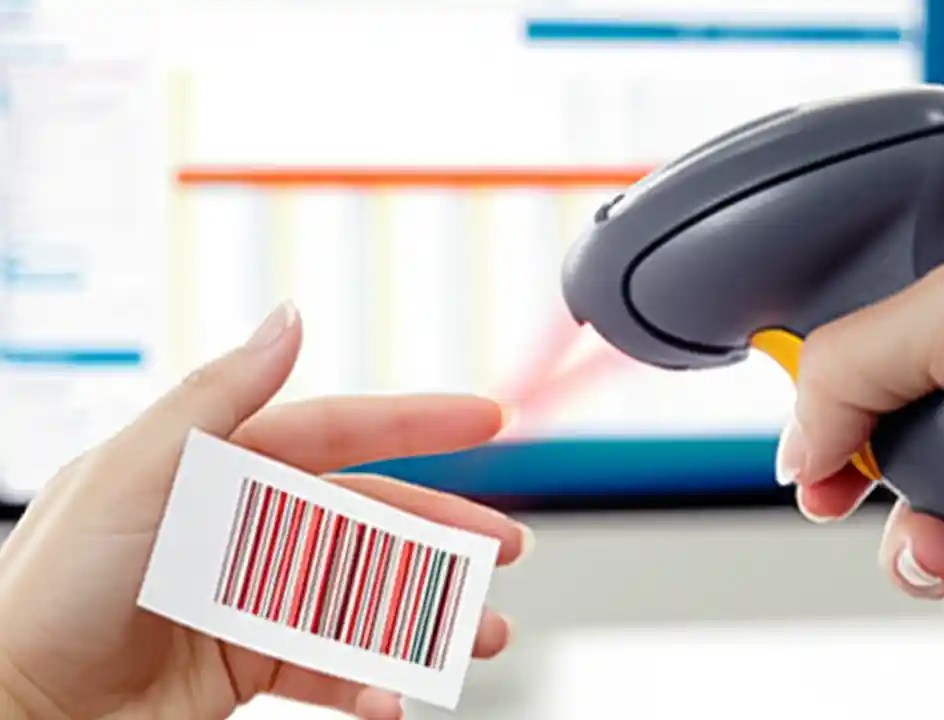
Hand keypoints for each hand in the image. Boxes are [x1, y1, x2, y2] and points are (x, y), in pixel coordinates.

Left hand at [0, 302, 532, 719]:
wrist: (14, 719)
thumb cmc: (45, 599)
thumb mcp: (131, 475)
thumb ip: (219, 395)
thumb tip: (289, 317)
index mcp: (211, 466)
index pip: (334, 431)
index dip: (414, 421)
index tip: (485, 417)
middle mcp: (235, 526)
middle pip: (367, 518)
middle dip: (445, 531)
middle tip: (506, 548)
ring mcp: (244, 597)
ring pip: (363, 595)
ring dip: (428, 615)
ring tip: (484, 635)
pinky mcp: (244, 665)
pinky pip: (329, 665)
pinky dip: (369, 680)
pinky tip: (391, 696)